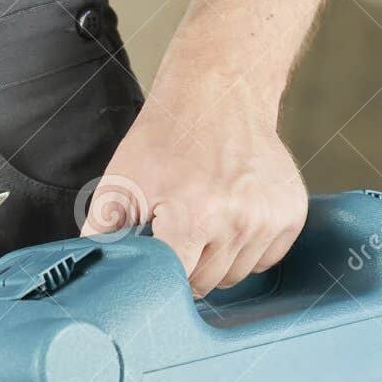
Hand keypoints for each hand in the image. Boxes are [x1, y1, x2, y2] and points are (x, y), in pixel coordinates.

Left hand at [80, 73, 306, 296]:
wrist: (218, 98)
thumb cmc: (166, 139)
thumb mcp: (121, 180)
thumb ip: (103, 228)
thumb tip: (90, 261)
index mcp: (194, 218)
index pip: (176, 282)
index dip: (160, 275)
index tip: (154, 259)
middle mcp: (239, 222)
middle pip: (207, 283)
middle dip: (186, 267)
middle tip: (174, 232)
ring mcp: (270, 219)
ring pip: (237, 275)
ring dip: (216, 260)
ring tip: (201, 222)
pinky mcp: (291, 214)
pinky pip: (265, 258)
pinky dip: (246, 249)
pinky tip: (228, 220)